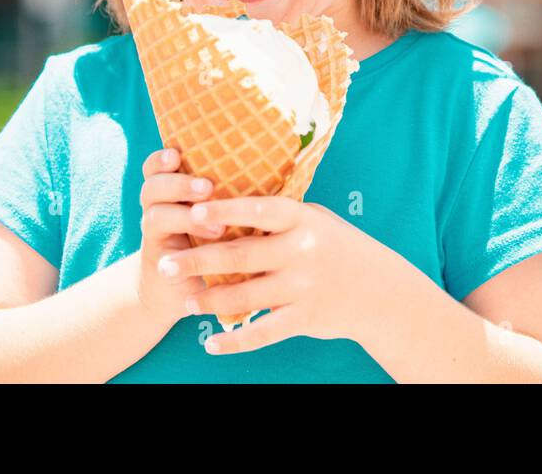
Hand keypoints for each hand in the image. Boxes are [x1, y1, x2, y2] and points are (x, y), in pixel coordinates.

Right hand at [135, 148, 226, 326]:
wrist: (189, 294)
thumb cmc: (222, 244)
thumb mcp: (226, 215)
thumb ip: (234, 194)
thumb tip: (283, 165)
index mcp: (173, 191)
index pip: (158, 167)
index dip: (161, 159)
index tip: (176, 153)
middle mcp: (159, 209)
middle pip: (152, 186)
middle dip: (176, 183)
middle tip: (207, 188)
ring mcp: (157, 237)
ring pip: (154, 215)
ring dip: (184, 216)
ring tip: (217, 228)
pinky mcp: (162, 264)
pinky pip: (167, 254)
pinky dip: (188, 254)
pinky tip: (212, 253)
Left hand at [167, 196, 390, 353]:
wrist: (379, 290)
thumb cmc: (335, 245)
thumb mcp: (314, 220)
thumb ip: (277, 215)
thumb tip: (226, 199)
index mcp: (302, 219)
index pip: (258, 211)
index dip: (224, 211)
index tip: (192, 211)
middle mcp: (302, 251)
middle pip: (239, 256)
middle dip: (196, 260)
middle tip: (162, 264)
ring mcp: (304, 286)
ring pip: (245, 296)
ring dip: (208, 300)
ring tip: (183, 302)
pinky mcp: (305, 318)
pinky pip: (262, 332)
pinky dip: (234, 341)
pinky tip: (210, 343)